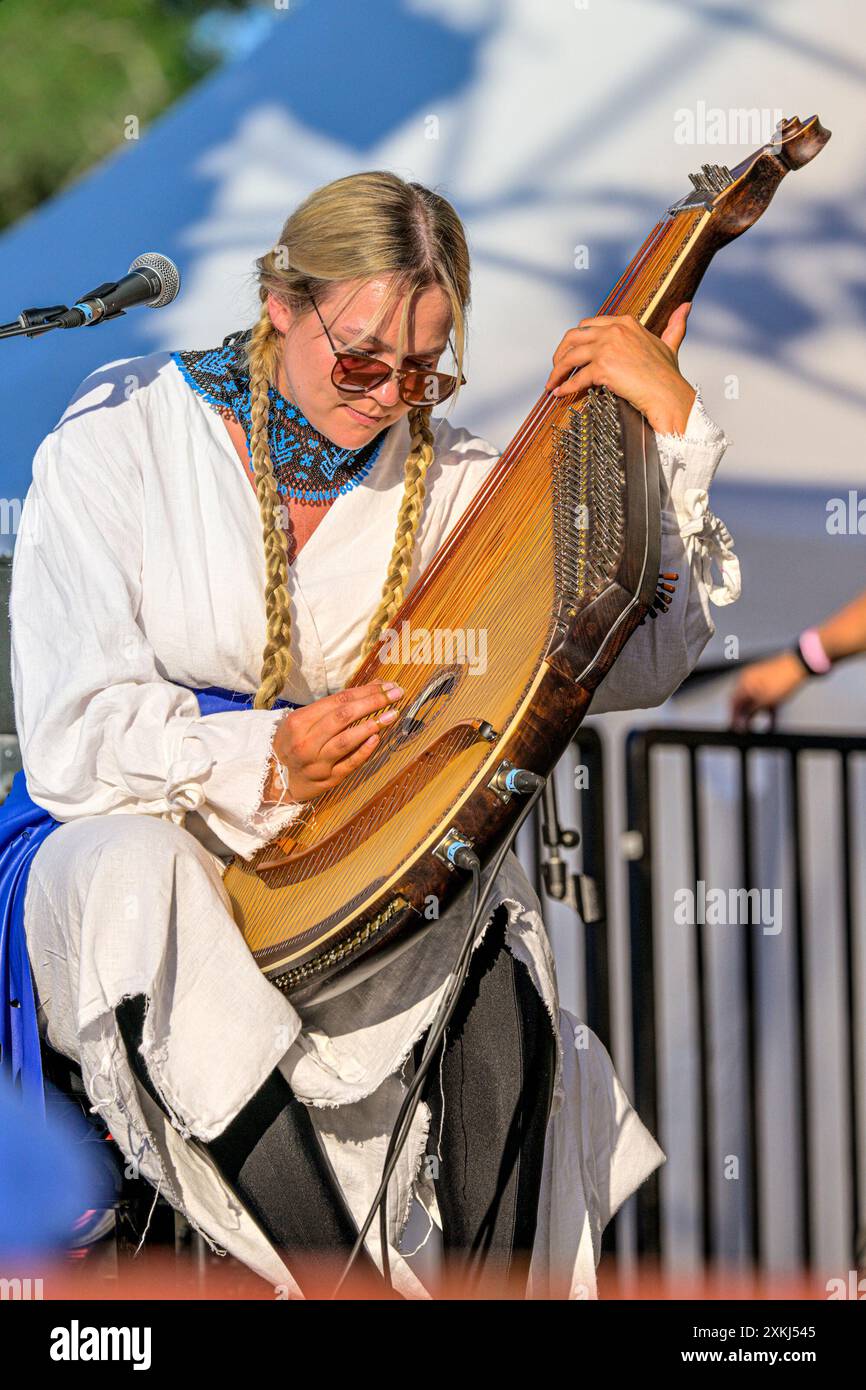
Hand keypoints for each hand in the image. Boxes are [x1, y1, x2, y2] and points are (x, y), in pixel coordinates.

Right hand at [261, 680, 404, 803]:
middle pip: (343, 716)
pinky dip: (364, 750)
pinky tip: (377, 738)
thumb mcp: (304, 720)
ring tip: (392, 714)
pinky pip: (349, 764)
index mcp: (300, 721)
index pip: (338, 701)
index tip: (387, 685)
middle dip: (372, 702)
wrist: (274, 777)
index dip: (365, 691)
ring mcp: (317, 762)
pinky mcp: (327, 779)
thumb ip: (337, 706)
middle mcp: (307, 741)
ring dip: (371, 725)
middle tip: (396, 694)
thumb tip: (375, 687)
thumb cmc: (294, 742)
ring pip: (345, 741)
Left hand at [544, 303, 696, 433]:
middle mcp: (614, 330)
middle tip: (556, 367)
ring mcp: (607, 348)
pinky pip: (577, 378)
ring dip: (557, 371)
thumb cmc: (668, 374)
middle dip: (560, 352)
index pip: (589, 324)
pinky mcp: (603, 368)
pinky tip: (560, 394)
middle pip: (573, 337)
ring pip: (570, 357)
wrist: (668, 394)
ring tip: (552, 383)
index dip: (576, 339)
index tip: (570, 352)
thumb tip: (686, 307)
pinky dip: (565, 387)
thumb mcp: (670, 342)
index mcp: (625, 322)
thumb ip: (674, 324)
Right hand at [729, 653, 807, 730]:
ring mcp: (759, 680)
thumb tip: (743, 719)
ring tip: (757, 726)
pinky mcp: (769, 682)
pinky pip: (764, 698)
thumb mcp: (765, 701)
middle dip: (744, 716)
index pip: (733, 702)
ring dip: (755, 714)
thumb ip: (751, 711)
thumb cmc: (782, 679)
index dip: (734, 716)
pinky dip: (765, 709)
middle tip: (745, 728)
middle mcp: (749, 680)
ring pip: (754, 701)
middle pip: (742, 702)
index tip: (737, 727)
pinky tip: (770, 719)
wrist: (799, 666)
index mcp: (743, 682)